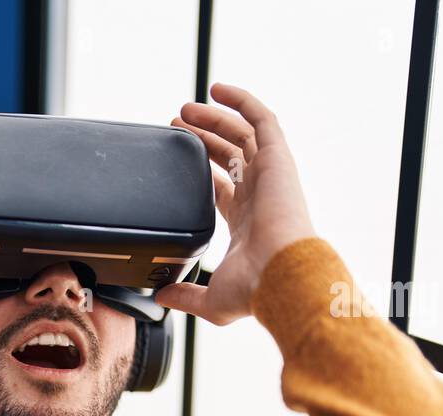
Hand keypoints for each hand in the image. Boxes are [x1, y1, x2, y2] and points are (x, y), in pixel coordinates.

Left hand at [155, 83, 317, 325]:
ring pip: (241, 136)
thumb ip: (185, 295)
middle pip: (228, 157)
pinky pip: (261, 119)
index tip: (178, 158)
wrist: (282, 275)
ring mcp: (269, 175)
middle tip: (176, 125)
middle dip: (202, 139)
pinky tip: (218, 89)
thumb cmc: (257, 290)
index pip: (223, 187)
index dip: (201, 171)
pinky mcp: (277, 159)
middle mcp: (259, 195)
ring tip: (184, 109)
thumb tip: (159, 297)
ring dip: (214, 119)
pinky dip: (242, 101)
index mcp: (246, 223)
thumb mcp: (211, 299)